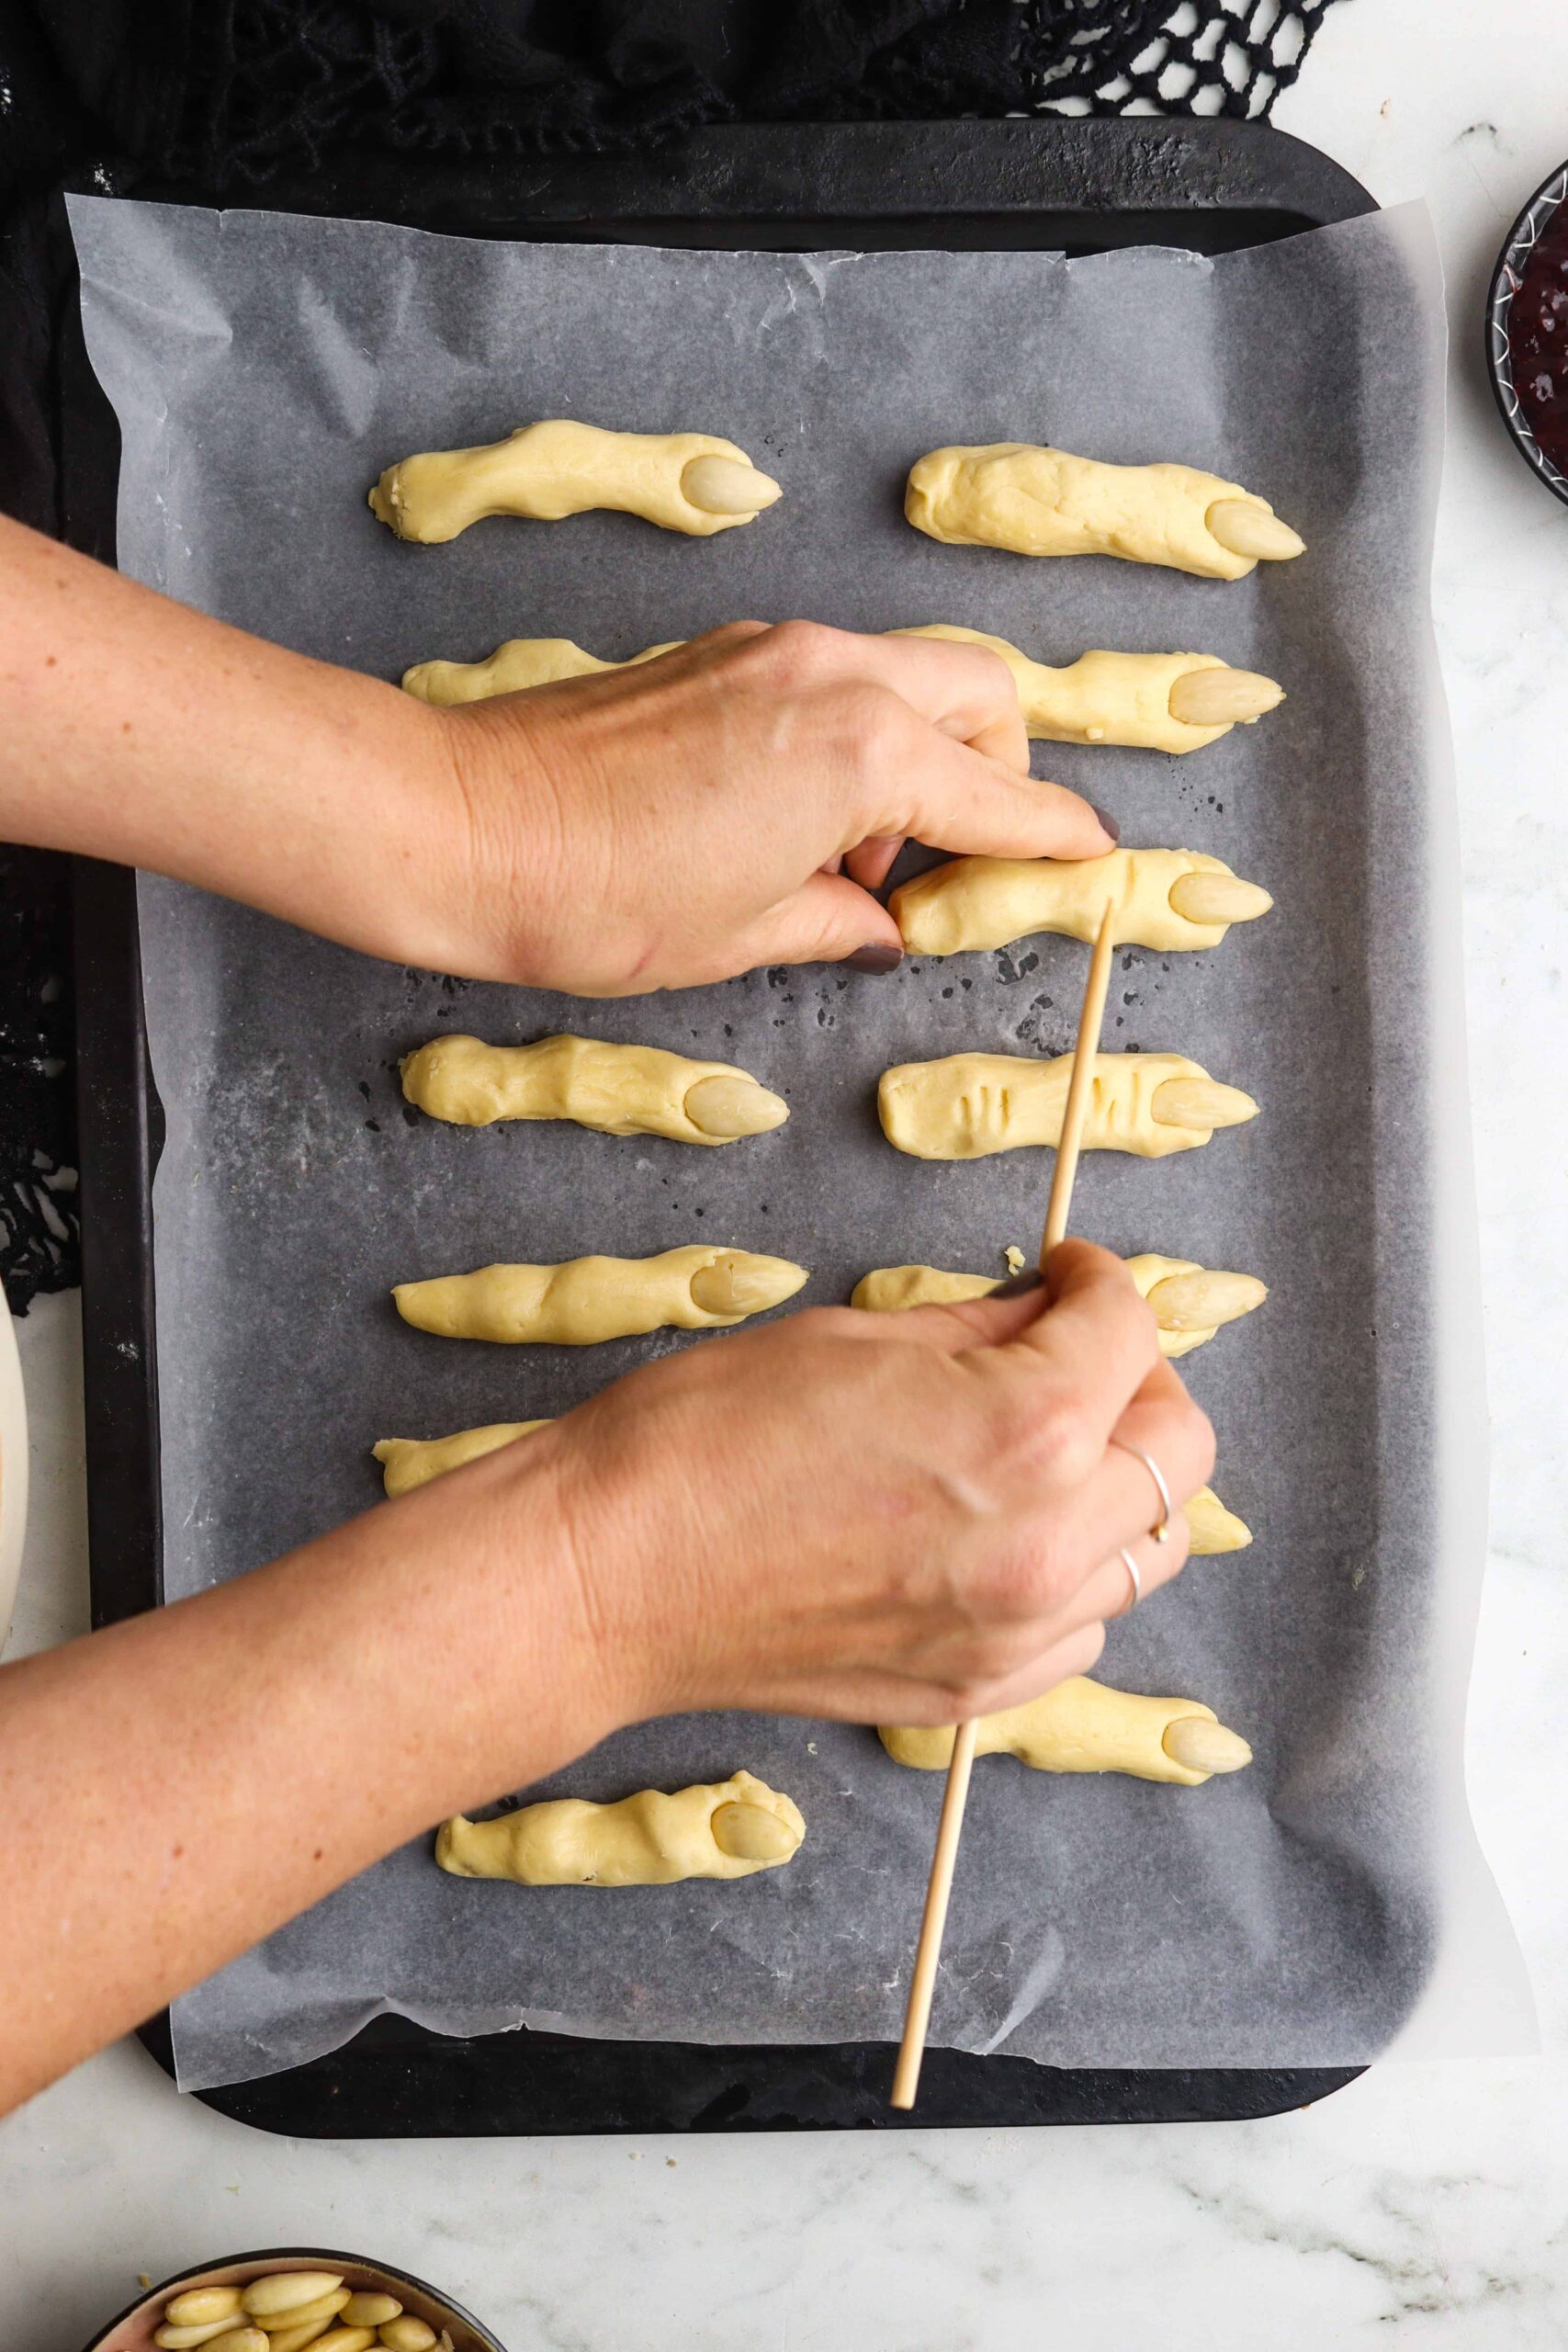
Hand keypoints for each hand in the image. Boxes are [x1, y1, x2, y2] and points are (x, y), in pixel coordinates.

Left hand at [1, 526, 1112, 994]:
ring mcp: (775, 649)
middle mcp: (836, 676)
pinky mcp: (723, 651)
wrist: (461, 826)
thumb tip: (877, 921)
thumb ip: (839, 917)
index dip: (1057, 838)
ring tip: (853, 855)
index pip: (1005, 796)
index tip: (1093, 860)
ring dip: (919, 754)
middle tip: (956, 859)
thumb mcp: (742, 935)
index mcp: (863, 753)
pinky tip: (797, 816)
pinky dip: (852, 735)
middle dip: (1001, 769)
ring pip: (909, 676)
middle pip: (983, 694)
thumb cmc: (596, 897)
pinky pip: (834, 678)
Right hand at [480, 1241, 1212, 1738]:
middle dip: (1140, 1384)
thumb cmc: (701, 1441)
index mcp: (1024, 1431)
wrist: (610, 1578)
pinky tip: (1000, 1535)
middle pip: (1181, 1451)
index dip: (1102, 1284)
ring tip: (1043, 1450)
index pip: (1130, 1333)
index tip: (1071, 1276)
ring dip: (1116, 1487)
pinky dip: (1070, 1576)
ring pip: (1148, 1550)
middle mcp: (1047, 1543)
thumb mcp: (852, 1338)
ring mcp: (1016, 1633)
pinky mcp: (975, 1692)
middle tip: (1078, 1355)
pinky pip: (1082, 1629)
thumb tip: (1042, 1318)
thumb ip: (978, 1331)